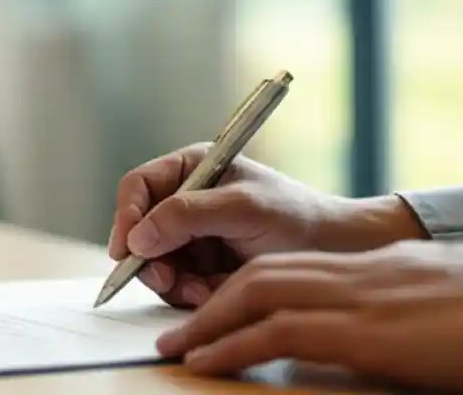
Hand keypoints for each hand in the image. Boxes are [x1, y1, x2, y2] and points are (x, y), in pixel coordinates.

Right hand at [108, 143, 424, 306]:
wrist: (336, 253)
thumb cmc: (298, 219)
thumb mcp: (243, 210)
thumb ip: (187, 216)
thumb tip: (138, 236)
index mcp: (192, 168)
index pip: (138, 186)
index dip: (126, 216)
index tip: (126, 250)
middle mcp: (185, 199)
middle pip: (139, 229)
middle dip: (152, 260)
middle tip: (169, 282)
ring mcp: (192, 235)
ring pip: (154, 262)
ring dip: (173, 282)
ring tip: (205, 290)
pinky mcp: (201, 265)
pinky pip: (175, 284)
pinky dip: (189, 294)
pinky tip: (214, 293)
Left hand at [155, 240, 462, 391]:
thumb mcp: (441, 310)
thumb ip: (396, 314)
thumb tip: (372, 337)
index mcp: (377, 270)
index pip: (292, 270)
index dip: (244, 292)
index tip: (213, 316)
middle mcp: (360, 274)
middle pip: (262, 276)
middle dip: (212, 306)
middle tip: (175, 336)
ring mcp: (362, 298)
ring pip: (260, 295)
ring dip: (209, 324)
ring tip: (175, 351)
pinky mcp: (368, 332)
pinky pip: (281, 330)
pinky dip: (233, 344)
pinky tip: (205, 361)